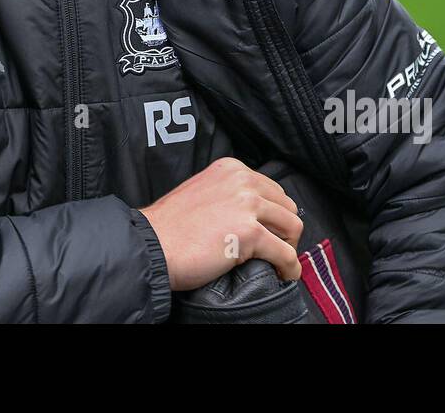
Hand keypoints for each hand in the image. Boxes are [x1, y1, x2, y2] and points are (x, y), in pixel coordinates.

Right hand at [139, 156, 303, 291]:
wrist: (152, 245)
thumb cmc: (170, 227)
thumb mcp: (202, 193)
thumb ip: (228, 195)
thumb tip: (254, 214)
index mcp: (231, 169)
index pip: (272, 189)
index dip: (274, 215)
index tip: (269, 232)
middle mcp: (241, 180)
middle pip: (287, 206)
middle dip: (284, 230)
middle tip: (274, 250)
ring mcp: (246, 205)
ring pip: (293, 227)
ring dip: (289, 248)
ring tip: (277, 262)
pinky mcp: (250, 232)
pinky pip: (286, 254)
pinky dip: (289, 268)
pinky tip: (282, 275)